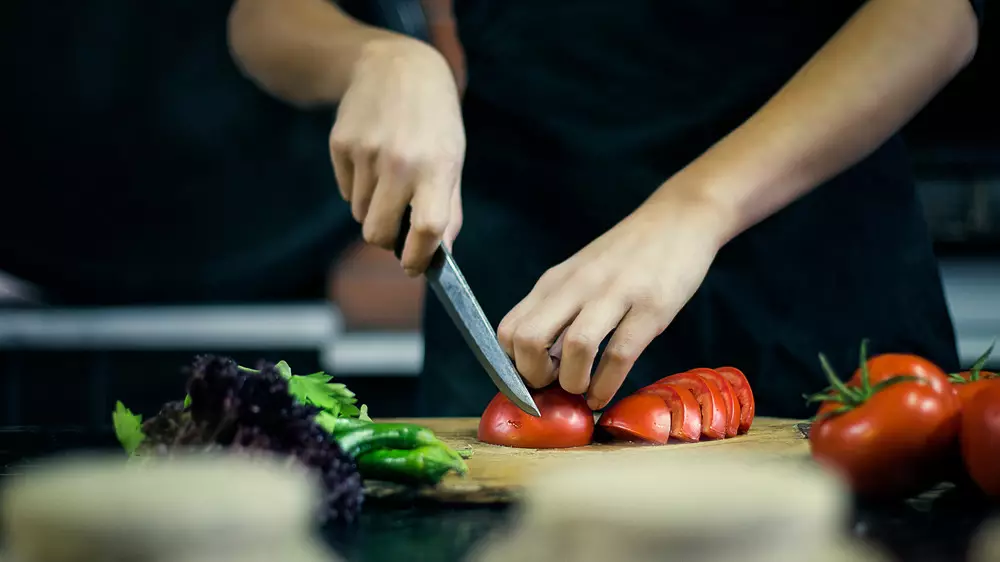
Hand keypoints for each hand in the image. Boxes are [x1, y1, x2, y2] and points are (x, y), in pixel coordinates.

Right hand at [330, 38, 465, 273]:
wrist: (395, 67)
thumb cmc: (433, 121)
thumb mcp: (453, 159)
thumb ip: (449, 209)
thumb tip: (441, 256)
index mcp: (437, 166)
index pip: (428, 228)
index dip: (418, 257)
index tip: (413, 267)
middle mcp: (400, 161)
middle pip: (378, 233)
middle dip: (386, 240)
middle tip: (396, 229)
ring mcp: (366, 152)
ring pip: (360, 214)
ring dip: (373, 209)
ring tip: (389, 177)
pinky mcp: (340, 144)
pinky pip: (347, 191)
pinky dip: (359, 187)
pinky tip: (372, 158)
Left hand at [497, 195, 729, 409]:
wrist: (678, 218)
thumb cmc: (626, 255)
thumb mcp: (581, 275)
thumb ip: (559, 310)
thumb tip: (539, 363)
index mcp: (555, 282)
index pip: (509, 330)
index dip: (512, 365)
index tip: (531, 380)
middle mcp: (577, 286)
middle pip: (529, 340)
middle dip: (534, 378)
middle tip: (553, 387)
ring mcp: (614, 295)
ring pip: (575, 348)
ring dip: (573, 383)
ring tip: (582, 391)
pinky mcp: (651, 307)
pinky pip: (620, 356)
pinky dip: (607, 386)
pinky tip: (604, 395)